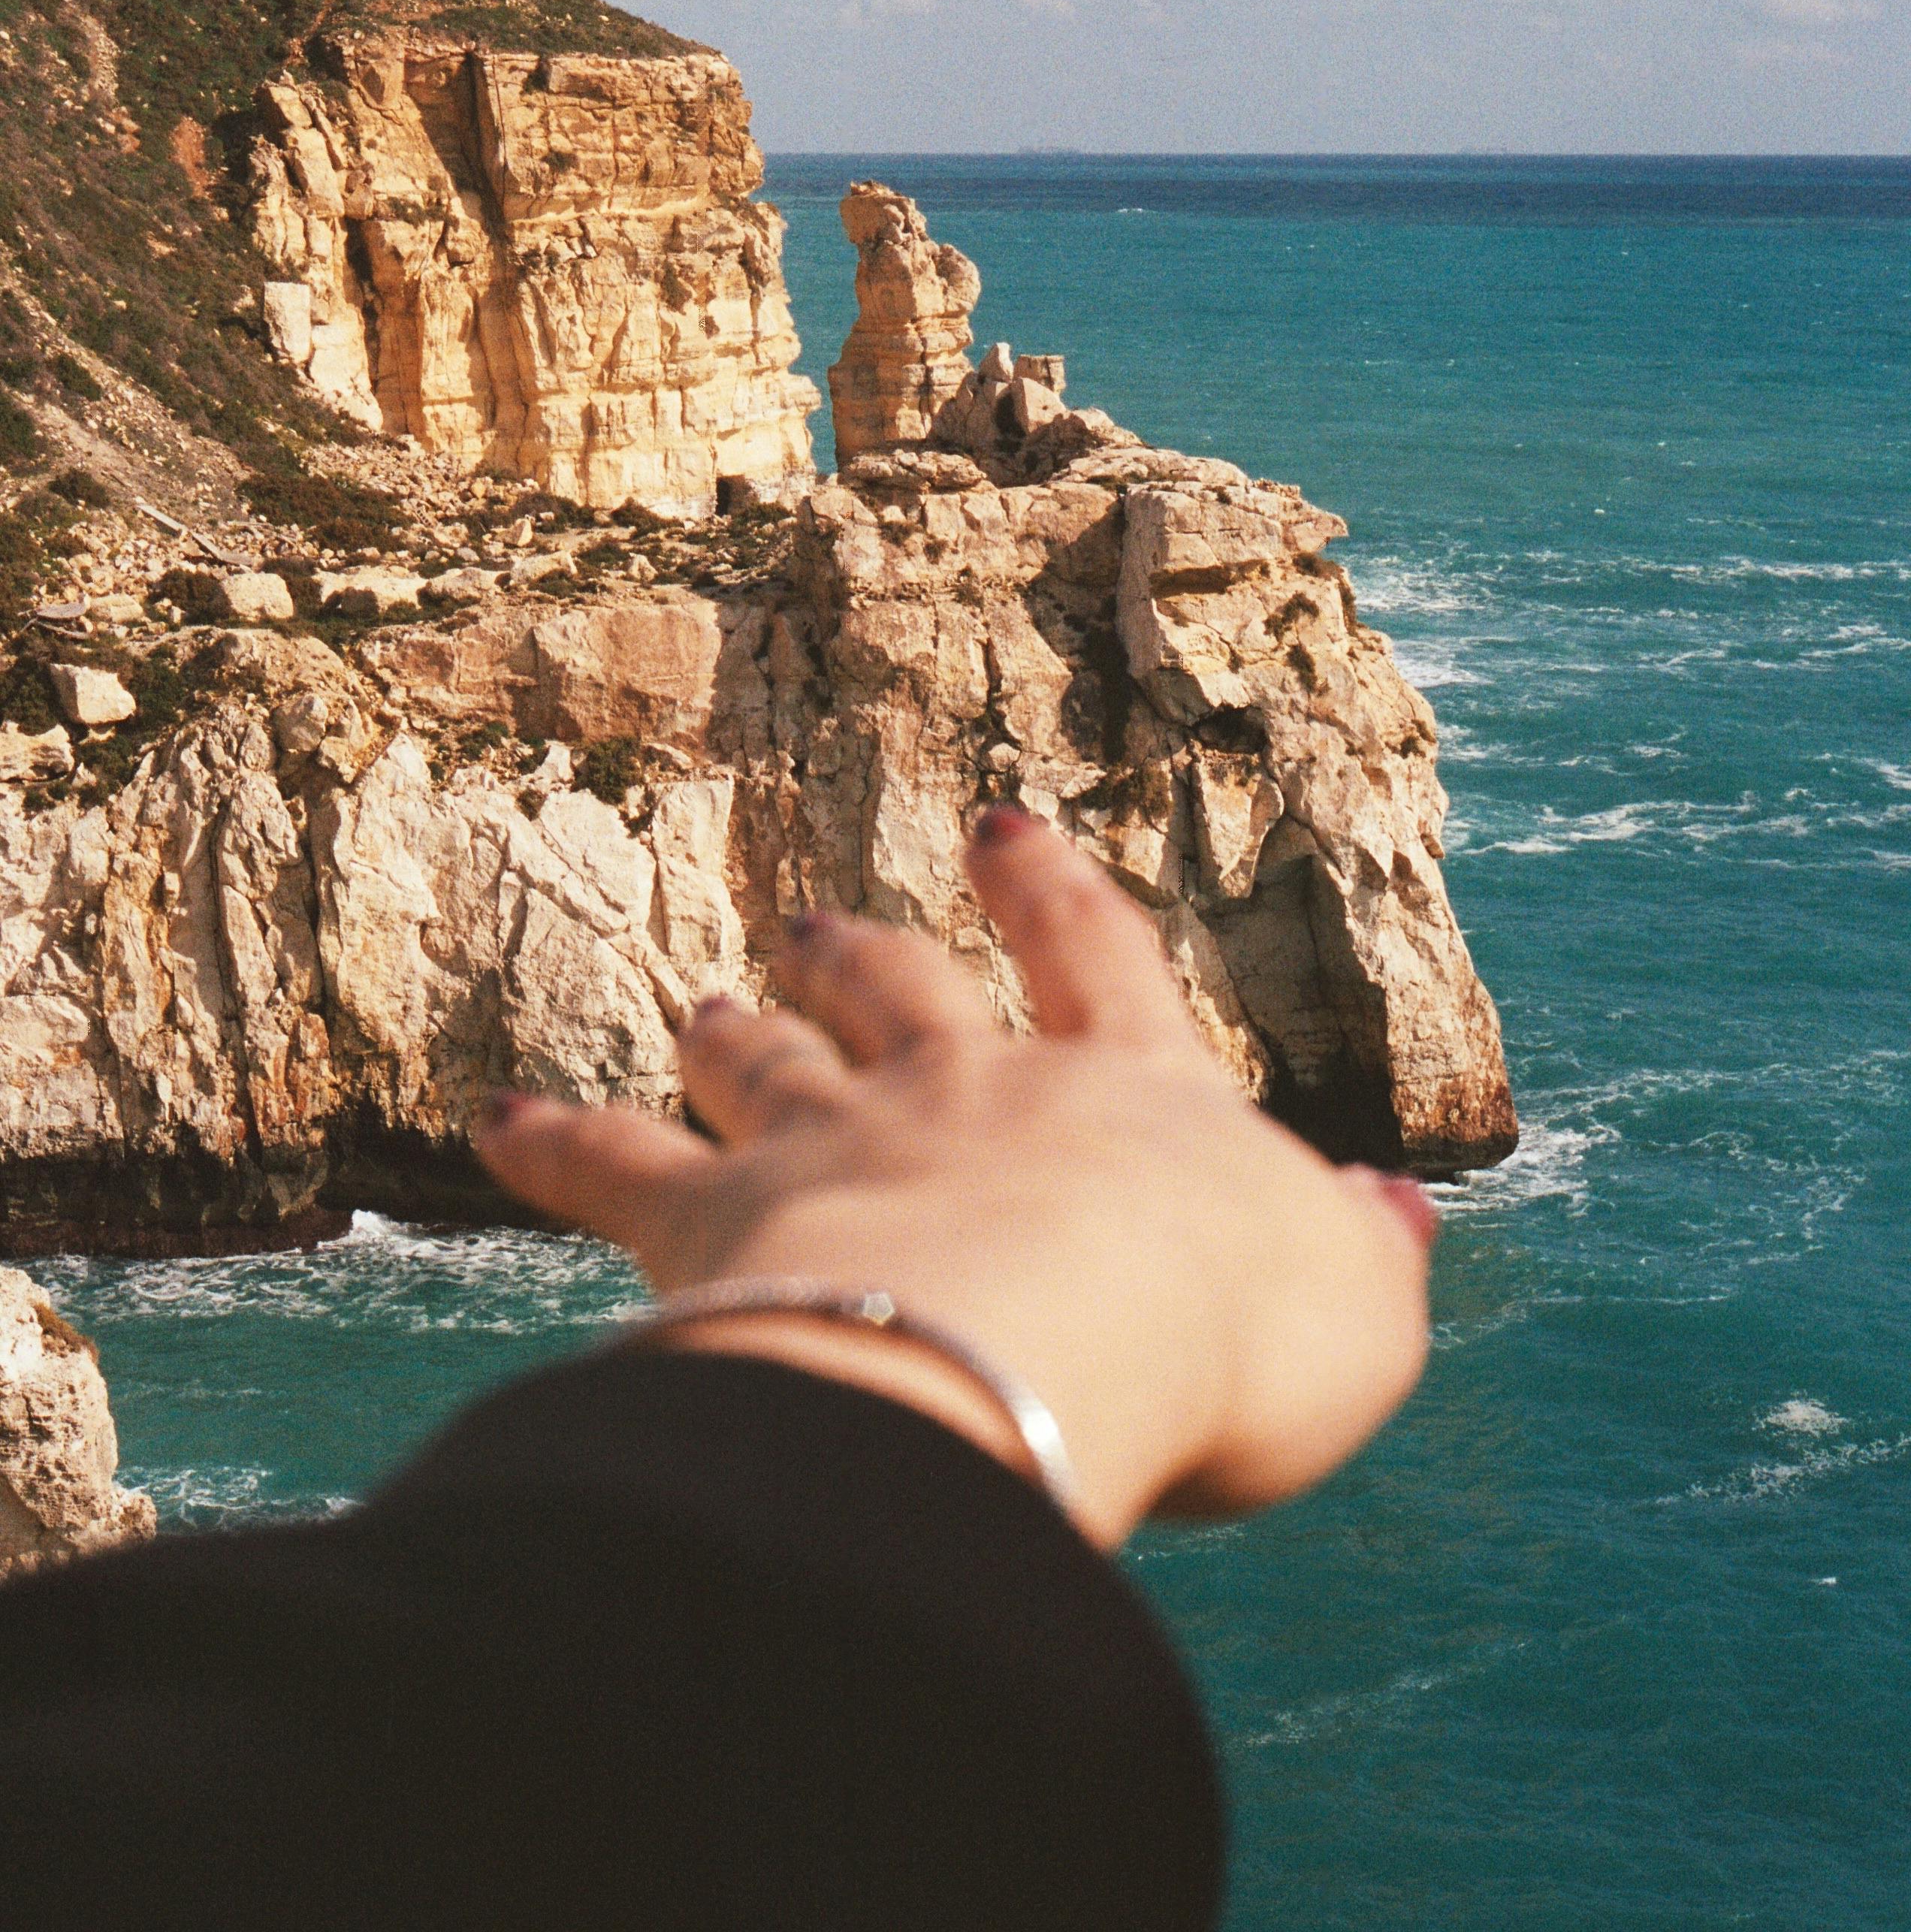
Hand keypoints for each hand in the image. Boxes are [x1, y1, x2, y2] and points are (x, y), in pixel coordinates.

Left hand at [474, 807, 1434, 1547]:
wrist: (1045, 1355)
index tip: (1010, 824)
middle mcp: (969, 1089)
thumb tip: (1393, 1207)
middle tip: (823, 915)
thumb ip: (1365, 1257)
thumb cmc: (1219, 1341)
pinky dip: (555, 1145)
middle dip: (871, 950)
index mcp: (1122, 1095)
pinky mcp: (720, 1221)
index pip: (1093, 963)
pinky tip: (494, 1126)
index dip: (1052, 894)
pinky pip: (617, 1172)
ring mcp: (838, 1141)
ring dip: (736, 1028)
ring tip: (705, 1000)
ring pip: (770, 1060)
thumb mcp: (1355, 1314)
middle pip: (907, 993)